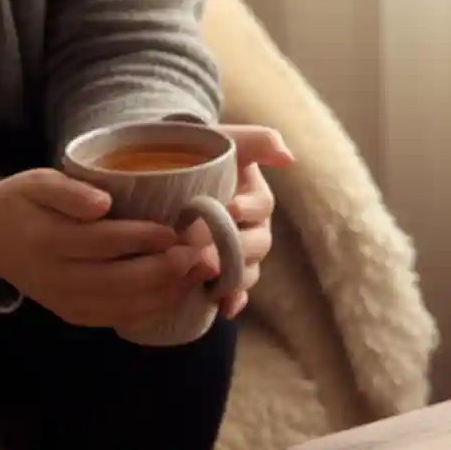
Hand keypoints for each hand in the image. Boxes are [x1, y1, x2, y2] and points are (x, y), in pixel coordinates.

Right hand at [0, 169, 209, 328]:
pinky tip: (178, 292)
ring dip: (167, 293)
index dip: (143, 238)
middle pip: (120, 281)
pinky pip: (118, 319)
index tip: (175, 230)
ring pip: (124, 306)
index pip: (103, 242)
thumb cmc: (23, 203)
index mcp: (46, 241)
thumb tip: (102, 203)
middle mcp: (55, 278)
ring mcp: (65, 302)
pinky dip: (152, 309)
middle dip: (166, 271)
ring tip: (199, 274)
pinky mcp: (74, 315)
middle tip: (201, 256)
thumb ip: (67, 191)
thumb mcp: (37, 182)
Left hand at [185, 125, 293, 318]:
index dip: (248, 209)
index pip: (261, 206)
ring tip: (210, 282)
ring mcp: (239, 255)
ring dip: (234, 279)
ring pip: (248, 271)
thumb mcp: (225, 140)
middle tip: (206, 254)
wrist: (162, 173)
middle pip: (257, 244)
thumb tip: (288, 157)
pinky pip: (236, 293)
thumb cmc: (196, 155)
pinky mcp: (223, 274)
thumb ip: (257, 141)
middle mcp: (252, 228)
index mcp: (254, 199)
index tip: (229, 207)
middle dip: (235, 250)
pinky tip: (222, 309)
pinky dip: (232, 301)